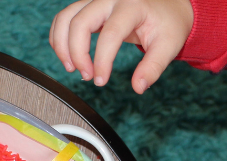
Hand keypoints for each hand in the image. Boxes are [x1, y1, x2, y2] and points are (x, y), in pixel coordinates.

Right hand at [49, 0, 193, 92]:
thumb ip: (153, 67)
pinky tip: (67, 56)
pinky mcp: (87, 6)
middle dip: (78, 54)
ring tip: (71, 67)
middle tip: (87, 76)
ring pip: (65, 18)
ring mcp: (96, 0)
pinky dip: (58, 38)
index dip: (102, 61)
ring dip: (62, 46)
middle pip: (80, 23)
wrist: (165, 8)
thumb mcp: (167, 46)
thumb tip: (138, 87)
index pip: (110, 34)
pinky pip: (64, 18)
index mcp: (132, 6)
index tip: (101, 80)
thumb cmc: (166, 24)